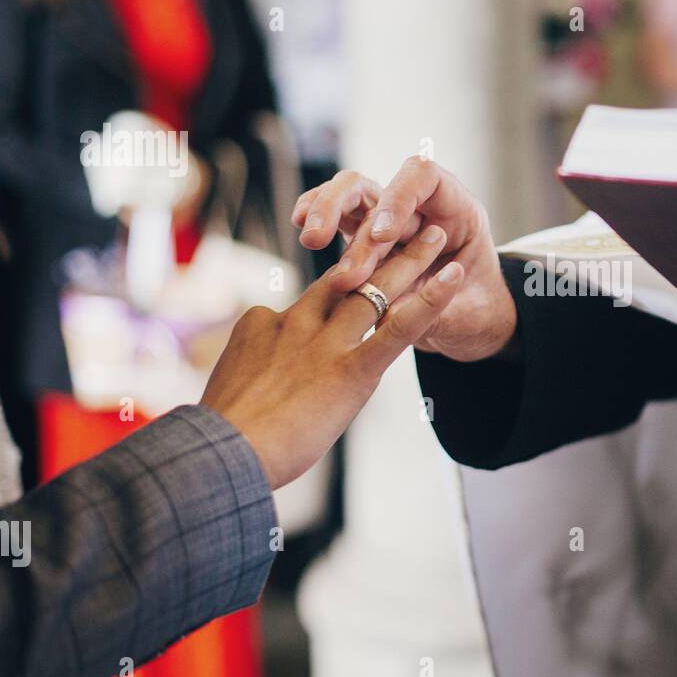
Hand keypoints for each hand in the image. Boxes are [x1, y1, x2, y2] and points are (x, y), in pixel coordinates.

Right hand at [200, 225, 462, 487]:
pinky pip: (400, 327)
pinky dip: (432, 299)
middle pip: (344, 277)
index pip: (305, 302)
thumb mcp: (230, 392)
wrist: (221, 454)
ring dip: (411, 259)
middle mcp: (296, 322)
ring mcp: (325, 343)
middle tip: (401, 222)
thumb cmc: (222, 439)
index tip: (353, 273)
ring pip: (375, 289)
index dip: (334, 286)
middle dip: (377, 248)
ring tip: (436, 235)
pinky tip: (455, 276)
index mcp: (263, 325)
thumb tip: (252, 390)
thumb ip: (251, 376)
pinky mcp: (352, 369)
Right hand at [291, 159, 516, 361]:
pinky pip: (336, 218)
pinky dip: (316, 215)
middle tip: (325, 244)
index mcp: (457, 212)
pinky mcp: (364, 240)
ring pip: (348, 196)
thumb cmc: (477, 313)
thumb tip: (387, 311)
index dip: (399, 198)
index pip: (423, 178)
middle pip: (375, 185)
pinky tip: (299, 224)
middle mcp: (418, 209)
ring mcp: (388, 221)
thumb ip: (434, 312)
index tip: (383, 237)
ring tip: (310, 239)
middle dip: (345, 210)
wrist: (473, 324)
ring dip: (325, 212)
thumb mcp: (468, 317)